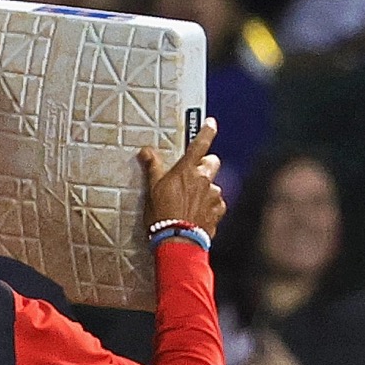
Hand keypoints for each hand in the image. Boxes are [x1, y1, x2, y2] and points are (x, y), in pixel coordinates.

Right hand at [138, 117, 226, 236]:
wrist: (176, 241)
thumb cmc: (161, 215)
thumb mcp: (152, 190)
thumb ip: (153, 168)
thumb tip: (146, 151)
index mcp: (186, 171)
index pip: (200, 144)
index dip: (207, 132)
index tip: (211, 123)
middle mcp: (204, 180)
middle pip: (212, 162)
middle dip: (205, 165)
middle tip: (192, 175)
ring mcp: (213, 195)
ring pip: (213, 185)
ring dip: (205, 190)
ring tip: (189, 203)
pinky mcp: (218, 211)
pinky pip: (217, 204)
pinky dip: (209, 206)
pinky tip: (197, 215)